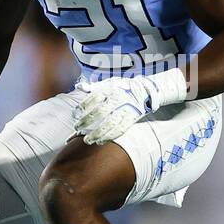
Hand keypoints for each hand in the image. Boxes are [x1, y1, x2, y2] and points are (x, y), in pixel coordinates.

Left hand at [73, 69, 187, 144]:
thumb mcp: (111, 82)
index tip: (75, 113)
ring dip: (98, 133)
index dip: (83, 106)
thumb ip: (95, 86)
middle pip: (100, 111)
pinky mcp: (133, 117)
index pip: (94, 97)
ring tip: (88, 139)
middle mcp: (118, 98)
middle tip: (77, 127)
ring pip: (109, 123)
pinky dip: (110, 136)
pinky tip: (101, 141)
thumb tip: (80, 86)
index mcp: (111, 88)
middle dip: (87, 121)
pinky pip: (120, 128)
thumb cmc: (126, 87)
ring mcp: (126, 108)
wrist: (148, 90)